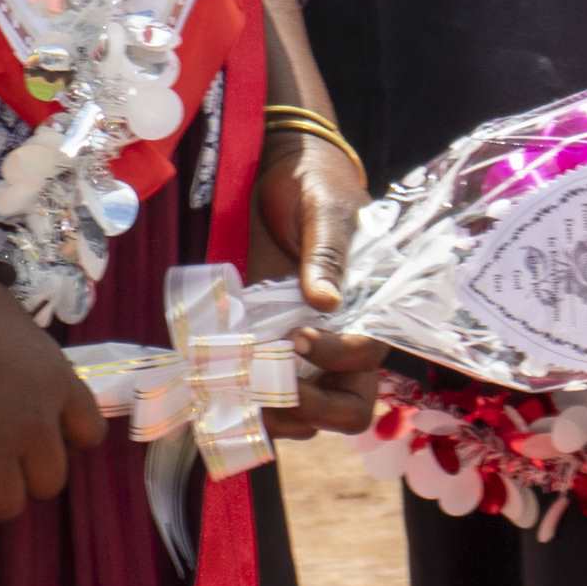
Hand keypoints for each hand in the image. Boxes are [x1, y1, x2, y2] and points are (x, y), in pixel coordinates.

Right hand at [0, 256, 107, 527]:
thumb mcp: (15, 324)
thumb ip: (31, 367)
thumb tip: (23, 386)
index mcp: (56, 382)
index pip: (89, 433)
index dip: (64, 436)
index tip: (41, 430)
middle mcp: (34, 425)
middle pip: (51, 480)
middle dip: (26, 471)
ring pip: (10, 505)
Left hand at [249, 127, 385, 438]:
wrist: (280, 170)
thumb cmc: (314, 184)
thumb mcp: (323, 210)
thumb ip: (327, 253)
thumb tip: (325, 301)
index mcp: (368, 309)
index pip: (367, 358)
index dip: (337, 358)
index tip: (301, 338)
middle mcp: (341, 340)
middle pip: (347, 407)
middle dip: (310, 409)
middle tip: (266, 388)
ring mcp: (303, 349)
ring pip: (307, 413)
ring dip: (275, 415)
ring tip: (236, 396)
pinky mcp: (267, 344)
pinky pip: (268, 392)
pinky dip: (248, 403)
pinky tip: (218, 392)